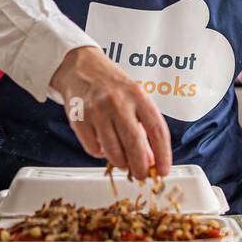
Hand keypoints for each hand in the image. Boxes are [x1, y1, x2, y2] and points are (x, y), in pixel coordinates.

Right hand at [50, 46, 172, 176]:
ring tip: (123, 161)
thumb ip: (144, 125)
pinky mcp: (78, 119)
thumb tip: (150, 159)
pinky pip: (93, 149)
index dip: (163, 155)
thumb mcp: (135, 97)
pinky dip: (100, 154)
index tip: (163, 170)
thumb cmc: (112, 84)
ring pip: (113, 151)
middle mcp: (118, 103)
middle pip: (134, 144)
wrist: (80, 66)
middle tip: (142, 175)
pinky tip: (104, 146)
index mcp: (137, 95)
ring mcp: (96, 111)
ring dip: (121, 163)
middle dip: (140, 167)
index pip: (157, 130)